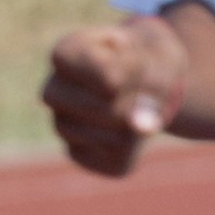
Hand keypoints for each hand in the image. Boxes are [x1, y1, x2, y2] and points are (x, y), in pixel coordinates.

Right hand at [40, 14, 193, 180]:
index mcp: (65, 55)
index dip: (139, 73)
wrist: (144, 75)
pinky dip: (137, 146)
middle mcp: (53, 91)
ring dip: (141, 124)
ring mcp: (61, 124)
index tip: (138, 59)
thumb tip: (144, 128)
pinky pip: (117, 160)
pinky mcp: (77, 153)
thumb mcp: (161, 57)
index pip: (110, 78)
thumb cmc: (148, 57)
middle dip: (140, 103)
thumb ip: (155, 84)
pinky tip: (128, 126)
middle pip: (110, 112)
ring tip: (137, 104)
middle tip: (141, 85)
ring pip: (116, 139)